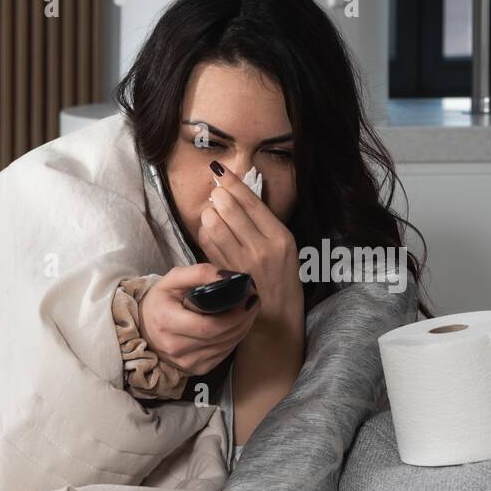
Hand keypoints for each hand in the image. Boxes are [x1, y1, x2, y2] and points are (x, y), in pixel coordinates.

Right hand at [138, 264, 260, 375]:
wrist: (143, 327)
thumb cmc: (160, 300)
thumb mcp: (173, 279)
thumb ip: (200, 273)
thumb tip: (228, 277)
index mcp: (167, 322)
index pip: (208, 326)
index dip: (233, 315)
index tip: (247, 298)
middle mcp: (175, 347)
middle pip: (220, 337)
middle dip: (243, 319)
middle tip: (253, 302)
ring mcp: (187, 362)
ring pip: (226, 347)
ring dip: (242, 329)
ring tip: (249, 311)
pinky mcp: (196, 369)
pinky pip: (223, 355)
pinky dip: (234, 340)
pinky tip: (237, 326)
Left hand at [197, 161, 302, 326]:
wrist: (276, 320)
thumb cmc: (282, 279)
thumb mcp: (285, 248)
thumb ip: (264, 223)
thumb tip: (237, 192)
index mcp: (281, 238)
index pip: (250, 202)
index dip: (232, 182)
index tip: (219, 171)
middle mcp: (262, 249)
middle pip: (228, 208)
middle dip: (218, 197)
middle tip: (217, 195)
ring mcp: (241, 263)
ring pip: (213, 224)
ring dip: (209, 214)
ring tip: (214, 215)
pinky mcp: (224, 274)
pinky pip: (207, 243)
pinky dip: (205, 233)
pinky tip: (211, 234)